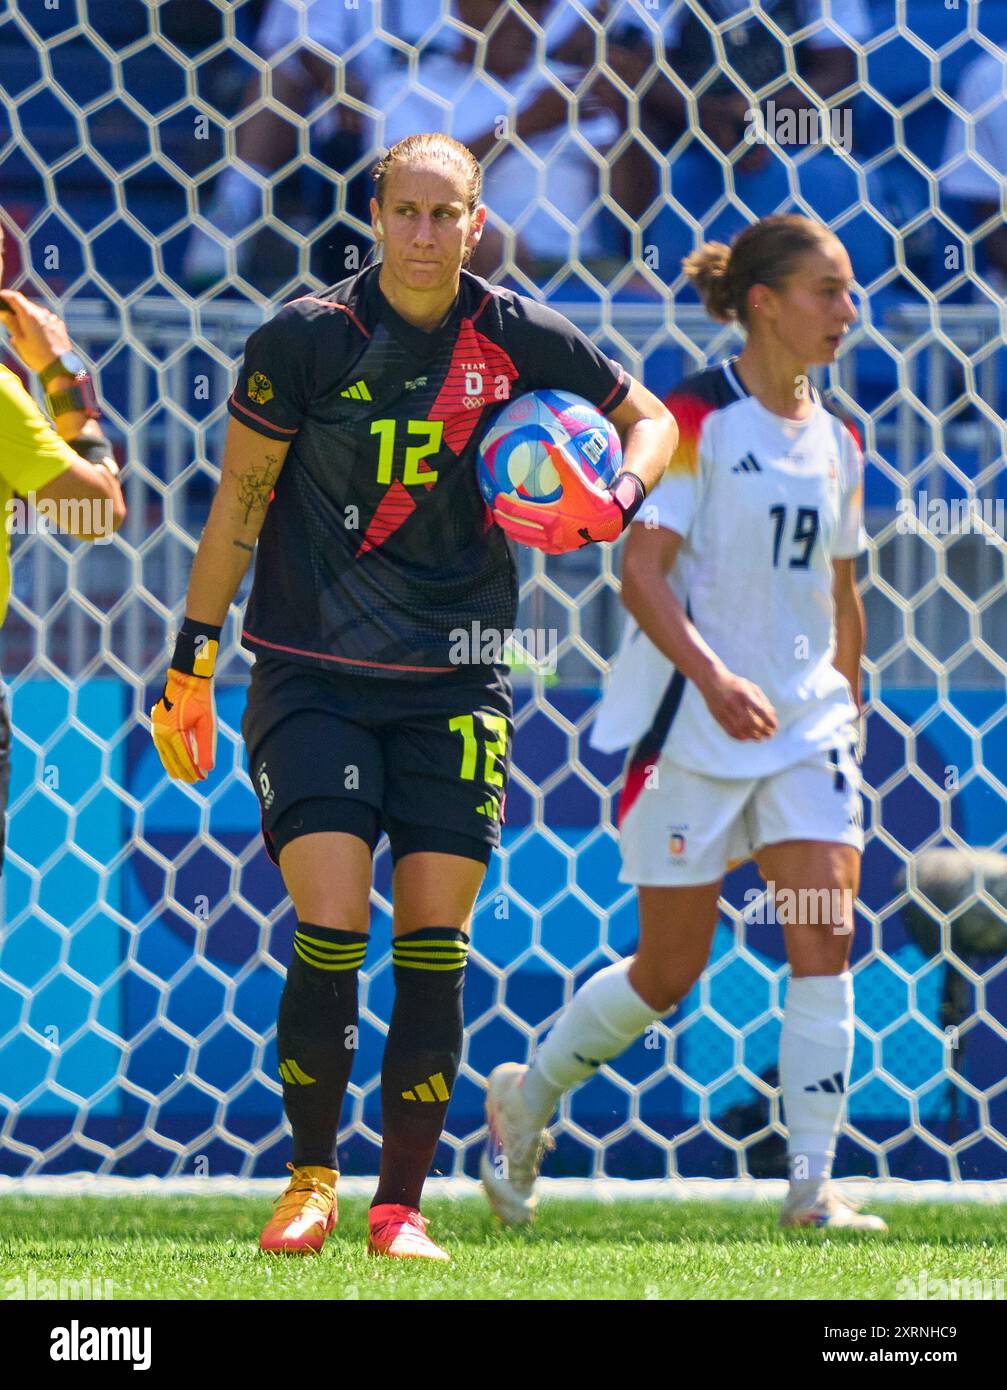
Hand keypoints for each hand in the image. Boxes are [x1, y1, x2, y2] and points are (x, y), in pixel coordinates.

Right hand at [0, 289, 72, 372]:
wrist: (60, 367)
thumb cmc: (37, 356)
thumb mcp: (20, 341)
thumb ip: (11, 324)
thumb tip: (4, 313)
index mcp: (30, 315)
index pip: (15, 297)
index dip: (5, 295)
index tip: (0, 297)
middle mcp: (42, 313)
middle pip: (26, 304)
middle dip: (16, 308)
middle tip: (8, 315)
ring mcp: (52, 318)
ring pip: (36, 311)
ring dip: (28, 316)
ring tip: (23, 329)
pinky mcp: (59, 325)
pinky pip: (46, 319)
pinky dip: (39, 322)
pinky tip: (37, 334)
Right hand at [150, 670, 216, 782]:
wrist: (187, 678)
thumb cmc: (201, 699)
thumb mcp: (208, 724)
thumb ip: (207, 747)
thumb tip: (207, 769)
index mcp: (173, 733)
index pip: (184, 759)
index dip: (193, 771)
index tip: (202, 779)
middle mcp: (161, 732)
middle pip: (172, 759)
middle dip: (184, 771)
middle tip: (194, 781)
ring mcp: (156, 727)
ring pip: (164, 753)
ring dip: (173, 765)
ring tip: (181, 776)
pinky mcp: (156, 722)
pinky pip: (161, 744)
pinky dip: (167, 754)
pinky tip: (172, 759)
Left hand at [492, 445, 638, 554]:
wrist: (612, 522)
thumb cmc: (596, 500)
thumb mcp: (580, 481)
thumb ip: (565, 465)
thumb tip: (552, 444)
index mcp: (552, 517)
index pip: (520, 513)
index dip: (505, 506)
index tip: (496, 498)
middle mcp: (550, 534)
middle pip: (518, 529)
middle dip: (504, 520)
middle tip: (494, 511)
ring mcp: (555, 544)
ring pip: (526, 540)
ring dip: (513, 532)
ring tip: (505, 524)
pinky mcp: (561, 549)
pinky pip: (538, 546)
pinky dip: (528, 540)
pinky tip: (526, 534)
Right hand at [699, 666, 777, 741]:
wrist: (712, 681)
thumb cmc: (736, 684)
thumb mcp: (750, 687)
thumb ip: (762, 701)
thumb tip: (772, 716)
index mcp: (743, 694)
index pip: (760, 710)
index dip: (769, 720)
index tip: (775, 726)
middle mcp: (733, 703)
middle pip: (750, 722)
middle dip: (762, 731)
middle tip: (769, 735)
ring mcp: (724, 711)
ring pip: (740, 729)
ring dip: (752, 736)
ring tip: (760, 738)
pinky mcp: (718, 717)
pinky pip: (730, 731)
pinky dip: (740, 737)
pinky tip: (747, 737)